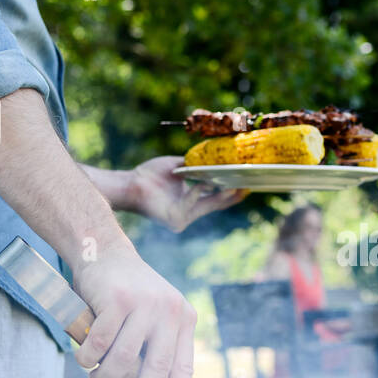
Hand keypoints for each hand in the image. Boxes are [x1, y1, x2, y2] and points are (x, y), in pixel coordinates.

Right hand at [72, 240, 197, 377]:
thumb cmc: (128, 297)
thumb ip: (152, 353)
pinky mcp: (115, 299)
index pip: (185, 369)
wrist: (105, 252)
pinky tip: (84, 358)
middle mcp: (169, 311)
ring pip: (124, 359)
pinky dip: (88, 358)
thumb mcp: (152, 320)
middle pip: (157, 370)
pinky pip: (99, 343)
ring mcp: (143, 304)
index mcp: (185, 320)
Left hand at [129, 156, 247, 232]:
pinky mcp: (176, 220)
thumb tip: (212, 157)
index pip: (214, 197)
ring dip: (220, 195)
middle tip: (247, 185)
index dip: (230, 192)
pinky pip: (191, 203)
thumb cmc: (149, 176)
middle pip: (216, 204)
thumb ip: (194, 165)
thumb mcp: (177, 166)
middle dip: (232, 196)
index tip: (245, 183)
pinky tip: (204, 181)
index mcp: (190, 200)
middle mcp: (189, 211)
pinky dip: (197, 191)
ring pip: (207, 206)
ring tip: (233, 184)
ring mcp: (183, 217)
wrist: (130, 184)